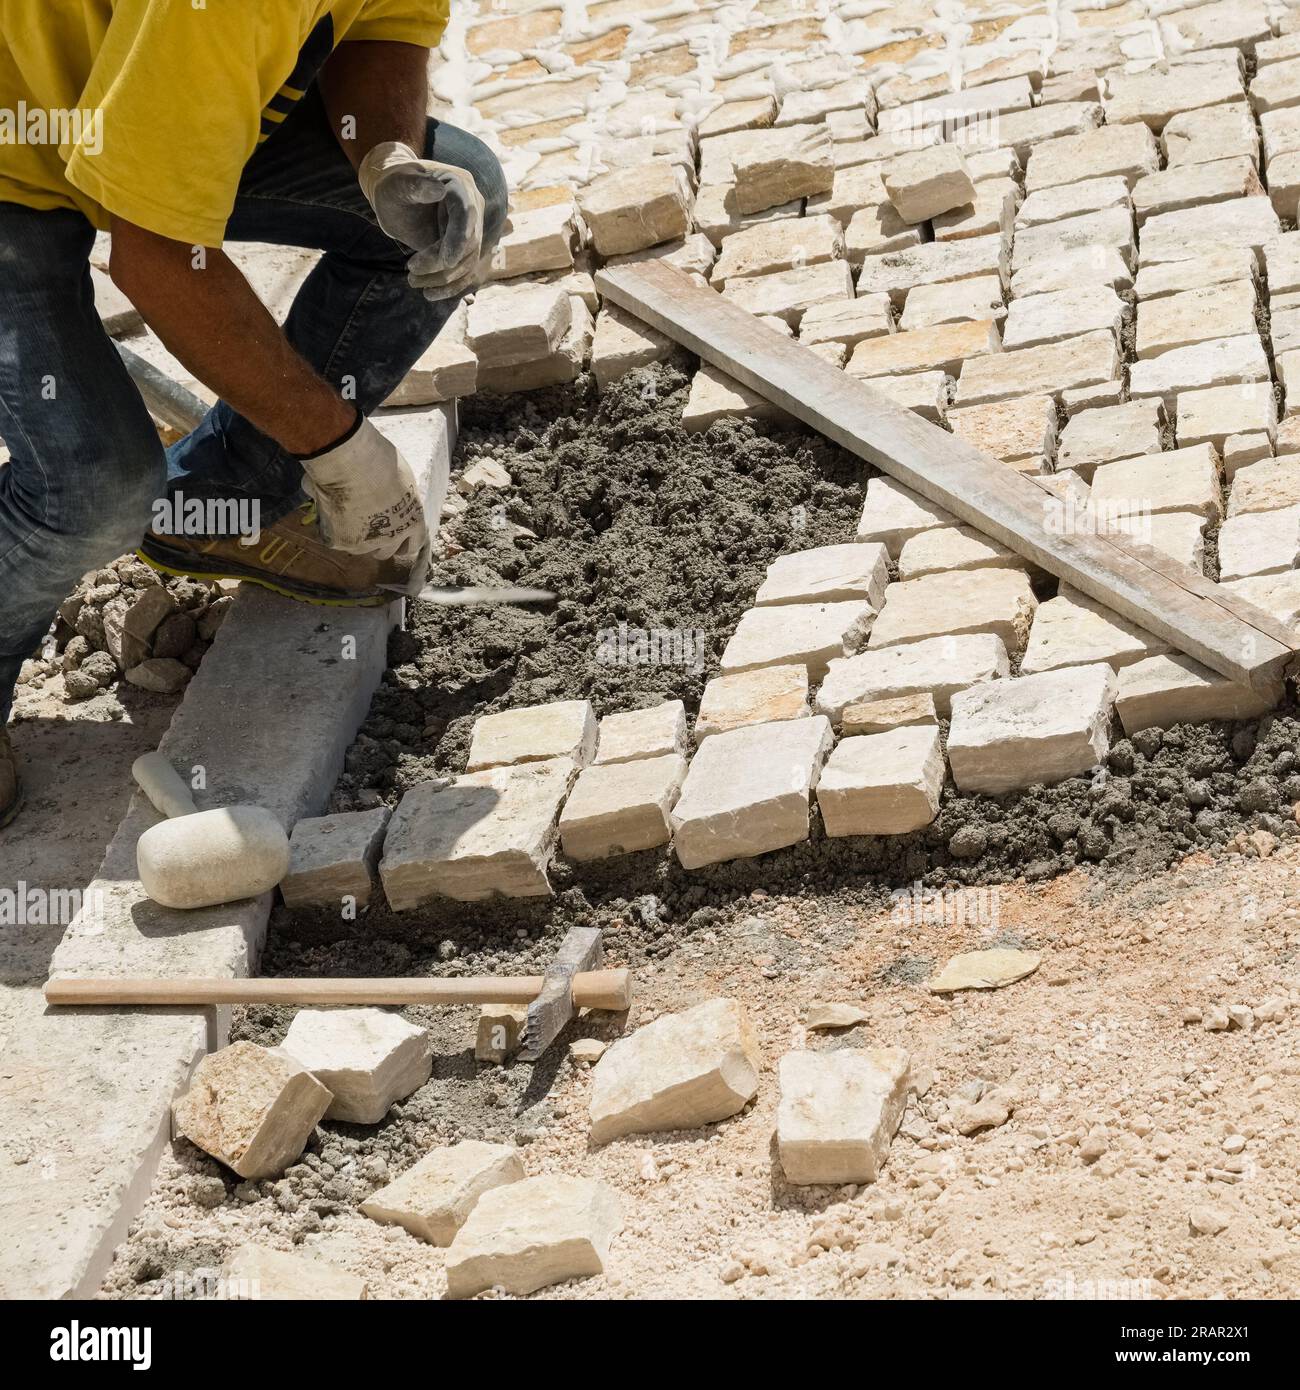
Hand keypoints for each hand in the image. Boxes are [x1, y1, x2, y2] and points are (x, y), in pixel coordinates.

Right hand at [299, 416, 429, 567]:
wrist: (351, 464)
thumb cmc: (378, 460)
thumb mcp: (399, 478)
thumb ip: (394, 496)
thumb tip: (383, 495)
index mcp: (414, 520)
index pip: (413, 544)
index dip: (402, 543)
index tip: (394, 537)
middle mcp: (393, 536)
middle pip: (387, 552)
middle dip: (378, 543)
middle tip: (366, 528)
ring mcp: (368, 542)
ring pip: (361, 549)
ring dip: (354, 538)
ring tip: (343, 518)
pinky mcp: (343, 542)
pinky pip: (335, 540)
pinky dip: (330, 529)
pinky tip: (326, 511)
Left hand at [360, 141, 486, 301]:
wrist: (397, 201)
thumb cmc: (394, 188)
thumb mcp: (398, 184)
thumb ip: (416, 185)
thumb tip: (439, 189)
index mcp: (459, 186)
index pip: (466, 213)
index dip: (459, 238)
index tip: (446, 262)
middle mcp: (472, 208)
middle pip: (468, 243)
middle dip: (442, 263)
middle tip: (411, 271)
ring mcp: (471, 230)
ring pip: (468, 262)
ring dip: (443, 278)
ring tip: (413, 281)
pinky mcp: (464, 249)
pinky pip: (464, 272)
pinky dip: (450, 287)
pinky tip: (430, 294)